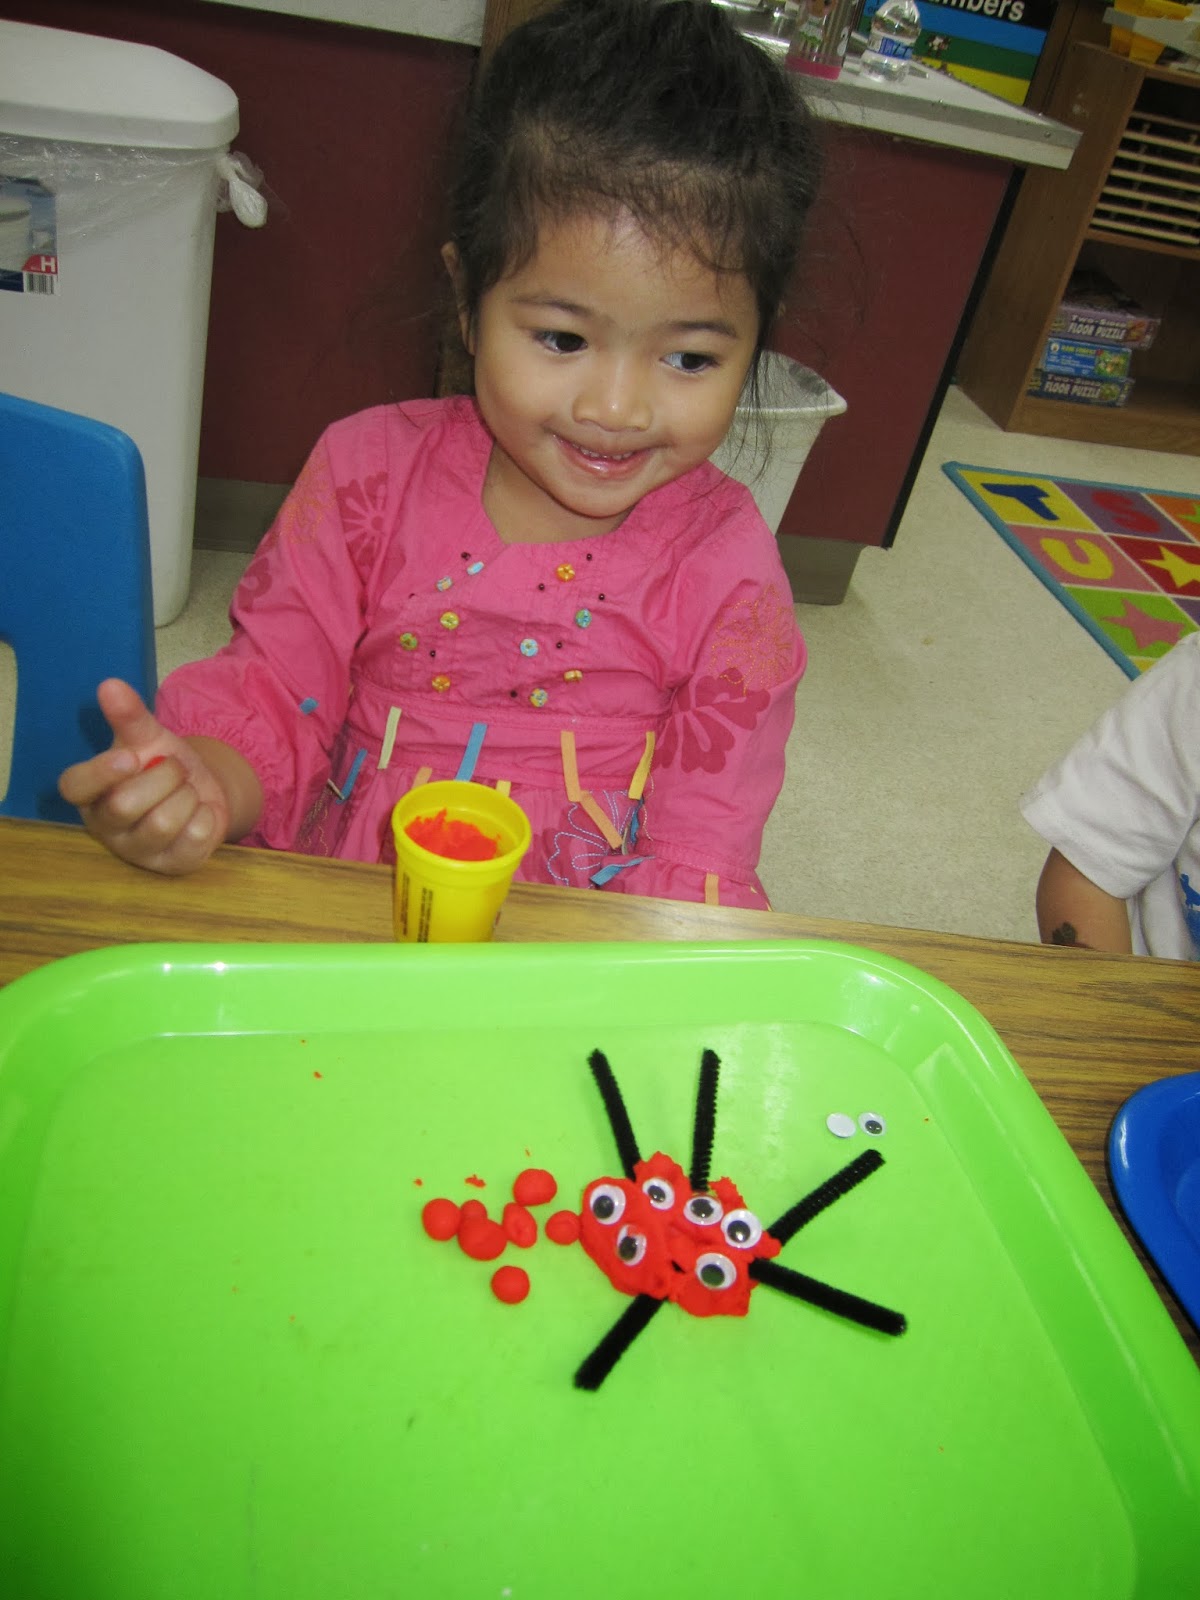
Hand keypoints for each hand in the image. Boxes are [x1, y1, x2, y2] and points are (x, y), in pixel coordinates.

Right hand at [57, 678, 232, 874]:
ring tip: (186, 790)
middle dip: (163, 776)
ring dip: (186, 795)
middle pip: (125, 805)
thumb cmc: (162, 765)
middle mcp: (106, 828)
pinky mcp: (172, 865)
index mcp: (90, 793)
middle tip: (175, 768)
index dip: (100, 773)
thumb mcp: (149, 738)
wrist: (201, 791)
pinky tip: (200, 811)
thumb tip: (109, 685)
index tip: (131, 757)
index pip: (75, 788)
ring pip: (162, 823)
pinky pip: (195, 838)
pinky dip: (207, 815)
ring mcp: (139, 851)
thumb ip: (129, 716)